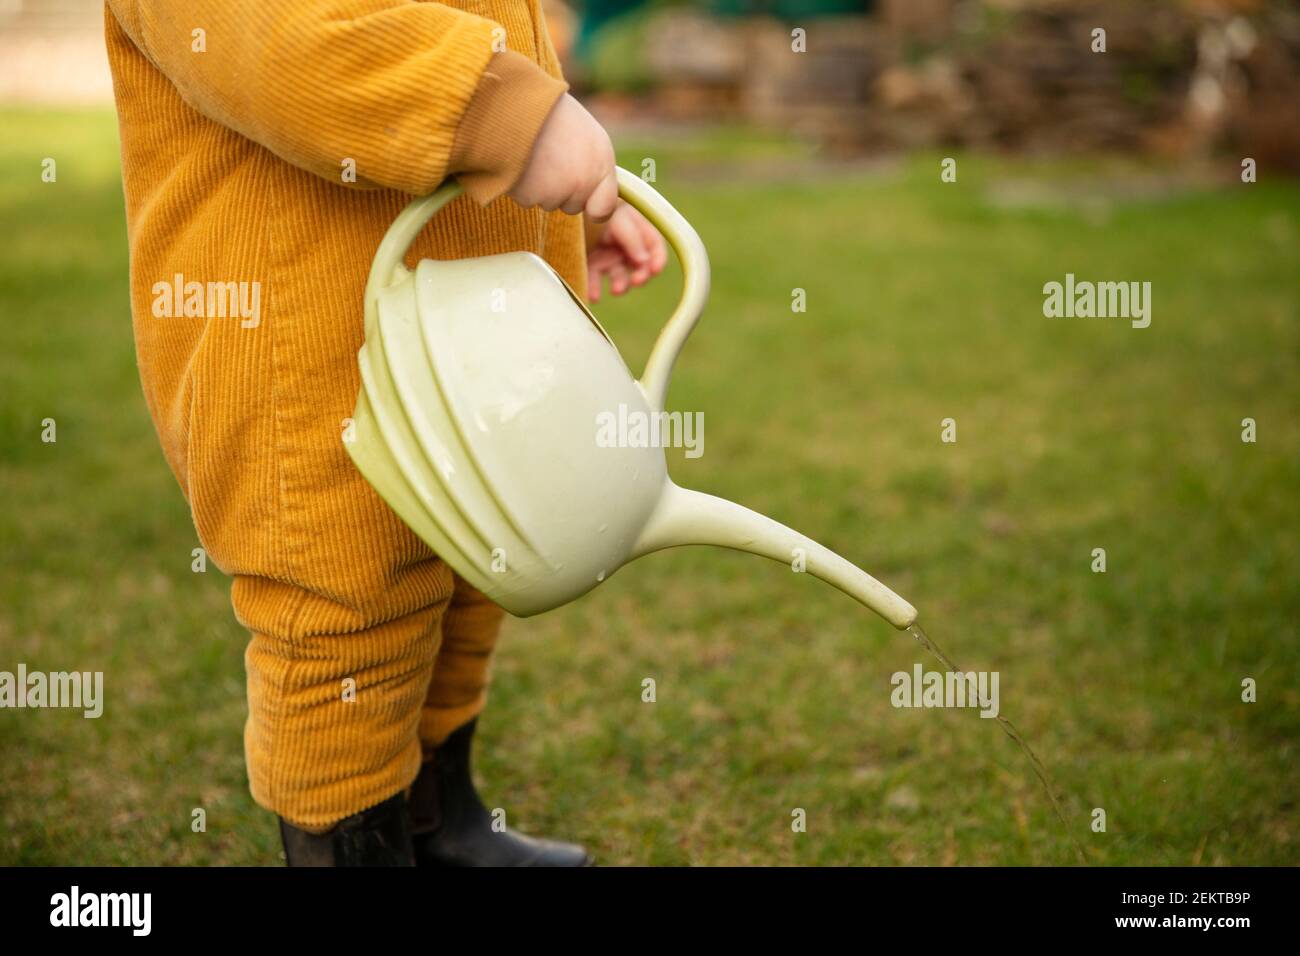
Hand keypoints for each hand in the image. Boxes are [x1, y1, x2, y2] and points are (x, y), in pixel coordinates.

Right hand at [509, 94, 617, 221]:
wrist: (516, 104)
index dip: (595, 207)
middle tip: (550, 161)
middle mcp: (584, 181)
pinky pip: (528, 200)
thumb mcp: (585, 133)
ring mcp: (558, 192)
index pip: (605, 206)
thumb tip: (591, 187)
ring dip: (540, 188)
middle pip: (573, 206)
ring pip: (549, 203)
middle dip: (562, 191)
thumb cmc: (550, 112)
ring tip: (534, 155)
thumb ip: (592, 163)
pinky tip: (521, 162)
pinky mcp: (533, 197)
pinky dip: (523, 186)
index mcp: (602, 163)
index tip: (588, 205)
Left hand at [586, 200, 667, 301]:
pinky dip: (595, 288)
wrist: (561, 201)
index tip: (654, 270)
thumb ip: (631, 237)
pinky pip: (595, 279)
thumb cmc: (590, 203)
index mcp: (633, 225)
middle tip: (636, 282)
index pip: (654, 244)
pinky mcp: (588, 261)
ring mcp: (605, 252)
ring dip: (621, 284)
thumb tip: (644, 261)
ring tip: (616, 290)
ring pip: (619, 275)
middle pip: (639, 263)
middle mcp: (622, 240)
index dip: (657, 258)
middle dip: (641, 274)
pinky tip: (593, 295)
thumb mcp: (615, 216)